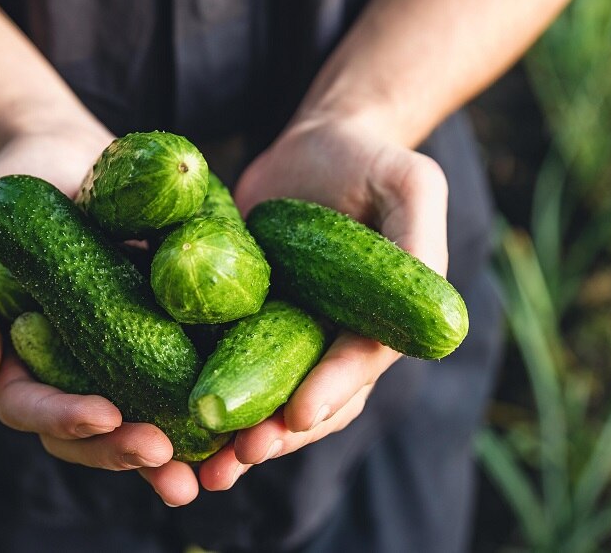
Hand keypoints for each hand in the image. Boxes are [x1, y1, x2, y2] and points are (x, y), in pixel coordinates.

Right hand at [0, 128, 201, 506]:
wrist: (67, 152)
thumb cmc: (8, 191)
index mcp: (17, 358)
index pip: (30, 406)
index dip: (64, 418)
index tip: (105, 415)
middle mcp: (68, 367)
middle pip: (90, 430)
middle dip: (123, 450)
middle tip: (163, 457)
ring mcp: (115, 351)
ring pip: (139, 415)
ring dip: (172, 448)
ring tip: (209, 466)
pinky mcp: (160, 328)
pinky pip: (183, 371)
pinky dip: (205, 397)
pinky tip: (238, 419)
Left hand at [198, 110, 449, 490]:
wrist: (314, 148)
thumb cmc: (368, 161)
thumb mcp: (408, 182)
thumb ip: (420, 235)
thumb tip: (437, 306)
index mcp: (384, 322)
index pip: (360, 363)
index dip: (332, 390)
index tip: (297, 415)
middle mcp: (337, 341)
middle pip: (313, 400)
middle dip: (280, 432)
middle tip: (241, 454)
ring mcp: (290, 336)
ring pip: (269, 398)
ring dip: (242, 433)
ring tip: (208, 462)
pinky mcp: (247, 322)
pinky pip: (228, 367)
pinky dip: (211, 396)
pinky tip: (174, 421)